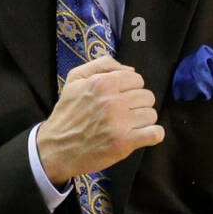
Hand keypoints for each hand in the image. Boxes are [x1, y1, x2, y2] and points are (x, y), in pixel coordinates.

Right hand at [36, 55, 161, 183]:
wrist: (57, 148)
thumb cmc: (68, 113)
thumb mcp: (75, 78)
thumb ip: (103, 65)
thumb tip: (131, 70)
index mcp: (103, 83)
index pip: (137, 79)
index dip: (131, 89)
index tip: (122, 99)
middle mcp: (113, 101)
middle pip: (147, 97)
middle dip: (138, 105)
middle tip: (124, 114)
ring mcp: (120, 122)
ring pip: (152, 114)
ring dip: (143, 121)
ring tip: (128, 126)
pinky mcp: (125, 142)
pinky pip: (155, 133)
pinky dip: (153, 135)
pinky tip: (142, 136)